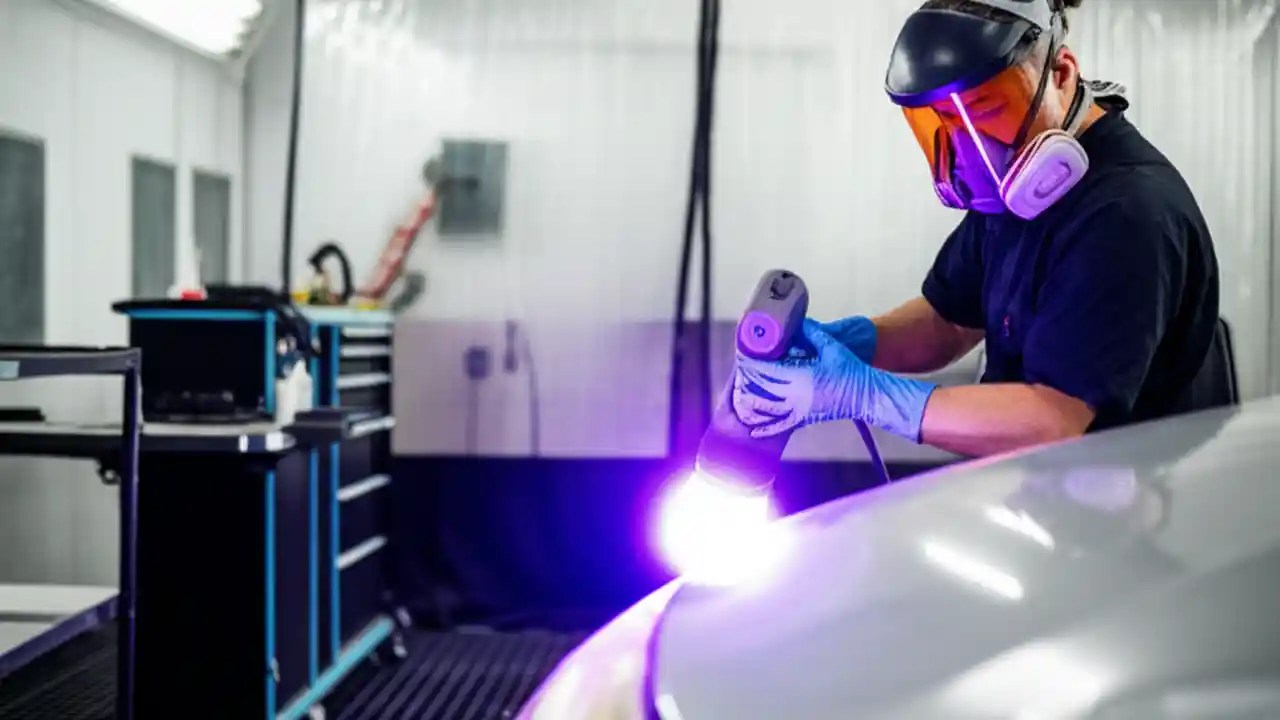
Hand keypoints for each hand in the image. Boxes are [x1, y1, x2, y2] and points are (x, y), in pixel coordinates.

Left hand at [734, 319, 936, 441]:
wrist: (865, 395)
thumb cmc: (851, 371)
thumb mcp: (831, 347)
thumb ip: (812, 333)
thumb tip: (796, 321)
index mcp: (802, 376)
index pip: (768, 370)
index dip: (751, 364)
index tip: (742, 357)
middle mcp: (797, 395)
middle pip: (763, 388)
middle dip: (748, 380)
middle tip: (739, 371)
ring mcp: (800, 410)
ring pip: (767, 408)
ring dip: (751, 403)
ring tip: (739, 396)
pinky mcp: (804, 419)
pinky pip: (781, 426)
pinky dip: (766, 429)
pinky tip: (753, 430)